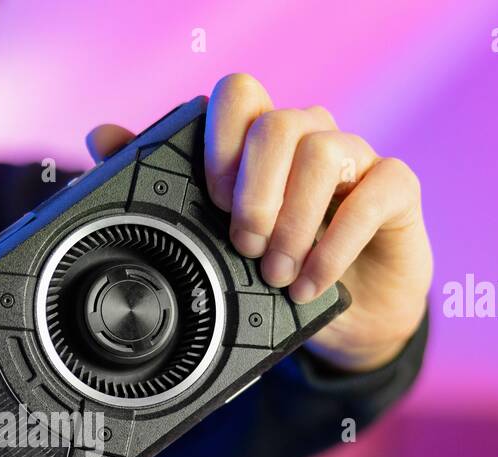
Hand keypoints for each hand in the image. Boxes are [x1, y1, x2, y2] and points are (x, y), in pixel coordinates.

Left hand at [86, 73, 432, 372]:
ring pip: (323, 152)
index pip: (239, 95)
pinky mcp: (397, 190)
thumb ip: (164, 187)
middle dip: (254, 191)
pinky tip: (313, 282)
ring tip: (277, 274)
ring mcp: (358, 159)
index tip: (212, 201)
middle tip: (243, 246)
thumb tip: (100, 136)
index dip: (220, 142)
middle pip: (280, 122)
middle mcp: (310, 138)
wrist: (347, 320)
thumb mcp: (216, 241)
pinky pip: (376, 190)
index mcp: (261, 142)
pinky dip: (336, 243)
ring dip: (293, 222)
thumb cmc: (278, 269)